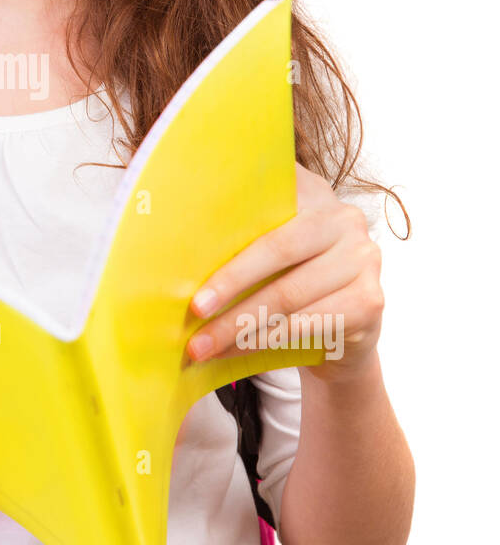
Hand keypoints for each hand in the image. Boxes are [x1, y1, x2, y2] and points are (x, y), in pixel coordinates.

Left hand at [184, 163, 383, 383]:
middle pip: (277, 249)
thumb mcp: (268, 251)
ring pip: (290, 294)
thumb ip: (239, 235)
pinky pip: (309, 323)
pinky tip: (236, 351)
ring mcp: (364, 259)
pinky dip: (266, 340)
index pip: (266, 200)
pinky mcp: (371, 300)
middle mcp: (345, 219)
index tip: (187, 246)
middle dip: (229, 284)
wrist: (343, 334)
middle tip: (193, 310)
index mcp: (313, 192)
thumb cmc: (290, 283)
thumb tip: (172, 251)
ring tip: (202, 344)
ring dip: (239, 324)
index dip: (226, 221)